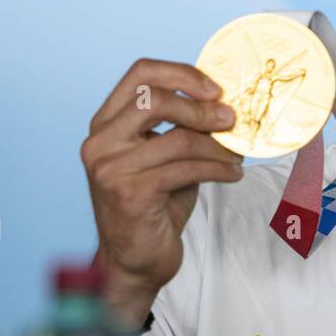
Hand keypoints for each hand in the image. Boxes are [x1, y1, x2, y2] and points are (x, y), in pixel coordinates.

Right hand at [81, 58, 241, 327]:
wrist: (134, 261)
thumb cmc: (154, 206)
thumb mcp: (165, 157)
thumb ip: (182, 128)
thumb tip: (226, 104)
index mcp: (105, 123)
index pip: (140, 74)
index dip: (182, 73)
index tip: (216, 89)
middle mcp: (99, 141)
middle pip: (155, 98)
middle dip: (201, 108)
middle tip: (232, 121)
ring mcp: (110, 167)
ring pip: (178, 139)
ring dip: (217, 147)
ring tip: (236, 157)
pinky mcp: (130, 193)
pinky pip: (186, 169)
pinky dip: (218, 169)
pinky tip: (233, 175)